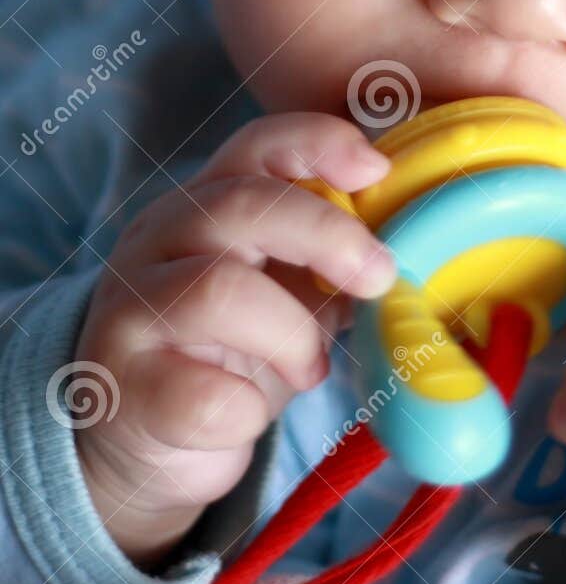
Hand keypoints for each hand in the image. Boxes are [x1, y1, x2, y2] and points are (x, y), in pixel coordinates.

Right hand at [73, 113, 393, 566]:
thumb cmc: (232, 351)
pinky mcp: (128, 388)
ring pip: (219, 292)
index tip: (377, 171)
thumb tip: (420, 240)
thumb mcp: (284, 288)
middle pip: (241, 205)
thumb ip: (332, 255)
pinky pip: (203, 393)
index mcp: (204, 203)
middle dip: (328, 236)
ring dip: (292, 335)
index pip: (255, 144)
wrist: (147, 440)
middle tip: (379, 279)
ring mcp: (131, 311)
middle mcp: (157, 241)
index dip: (318, 143)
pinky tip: (249, 413)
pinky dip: (247, 409)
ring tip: (311, 370)